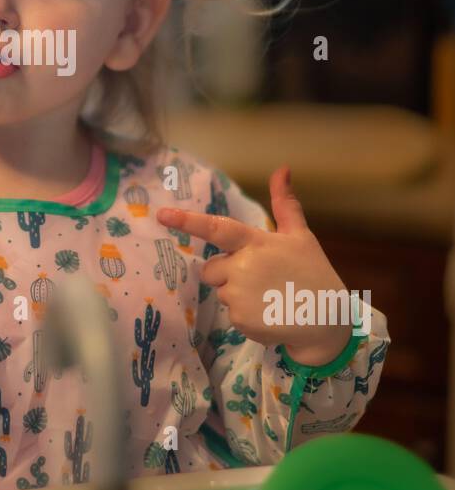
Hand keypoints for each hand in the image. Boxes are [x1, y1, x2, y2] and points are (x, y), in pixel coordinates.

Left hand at [156, 166, 352, 363]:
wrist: (327, 320)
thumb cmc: (313, 273)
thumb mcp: (301, 236)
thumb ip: (285, 204)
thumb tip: (282, 169)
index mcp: (256, 243)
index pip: (216, 228)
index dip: (187, 221)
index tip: (162, 215)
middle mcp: (243, 267)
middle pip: (210, 268)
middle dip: (226, 272)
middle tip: (261, 279)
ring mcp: (239, 294)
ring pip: (221, 291)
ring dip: (238, 294)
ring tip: (270, 297)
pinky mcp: (239, 319)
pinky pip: (231, 314)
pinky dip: (247, 315)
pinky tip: (270, 313)